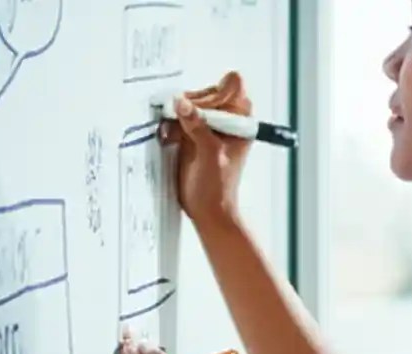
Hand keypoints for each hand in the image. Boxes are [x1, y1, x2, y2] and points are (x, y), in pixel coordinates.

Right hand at [159, 71, 253, 231]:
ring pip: (189, 102)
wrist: (207, 209)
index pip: (233, 85)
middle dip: (192, 106)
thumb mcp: (211, 154)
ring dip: (178, 116)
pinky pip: (178, 116)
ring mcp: (208, 125)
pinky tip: (170, 140)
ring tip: (176, 137)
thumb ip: (198, 127)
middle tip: (187, 129)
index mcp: (241, 120)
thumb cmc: (218, 187)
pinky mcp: (191, 133)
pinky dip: (170, 124)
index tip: (206, 112)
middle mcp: (226, 119)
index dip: (216, 93)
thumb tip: (182, 103)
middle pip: (206, 91)